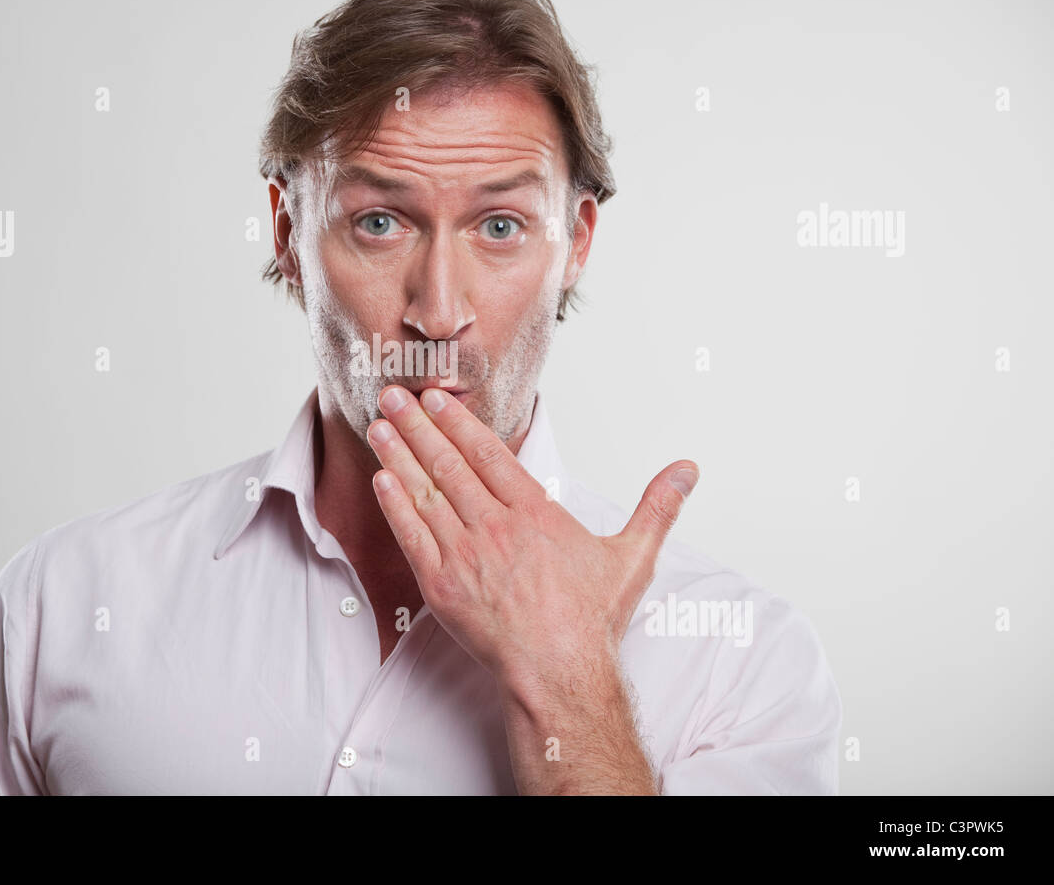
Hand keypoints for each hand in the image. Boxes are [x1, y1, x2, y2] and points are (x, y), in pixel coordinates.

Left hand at [367, 384, 697, 695]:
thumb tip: (688, 470)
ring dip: (400, 455)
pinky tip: (382, 479)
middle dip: (419, 426)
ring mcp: (464, 555)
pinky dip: (395, 505)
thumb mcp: (632, 557)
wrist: (559, 672)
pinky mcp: (440, 585)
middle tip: (395, 395)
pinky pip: (411, 536)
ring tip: (379, 425)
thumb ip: (657, 507)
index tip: (437, 399)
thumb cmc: (592, 621)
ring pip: (425, 493)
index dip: (460, 422)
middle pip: (450, 464)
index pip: (490, 453)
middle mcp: (495, 527)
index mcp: (535, 514)